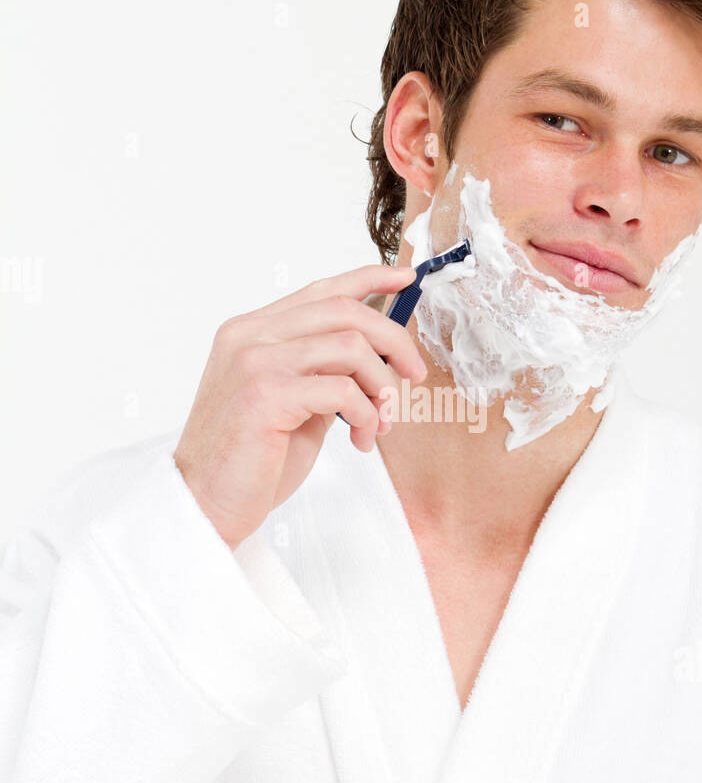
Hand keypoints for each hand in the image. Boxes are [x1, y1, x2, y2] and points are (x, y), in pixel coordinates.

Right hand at [172, 263, 425, 550]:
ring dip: (381, 387)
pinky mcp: (265, 395)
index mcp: (252, 330)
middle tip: (414, 374)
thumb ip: (323, 369)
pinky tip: (361, 439)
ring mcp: (254, 362)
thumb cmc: (252, 459)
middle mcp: (249, 336)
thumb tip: (378, 351)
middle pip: (344, 311)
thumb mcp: (295, 401)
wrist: (206, 503)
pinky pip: (342, 390)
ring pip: (350, 347)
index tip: (406, 279)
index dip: (369, 279)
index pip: (320, 290)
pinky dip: (366, 414)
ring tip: (381, 422)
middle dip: (393, 340)